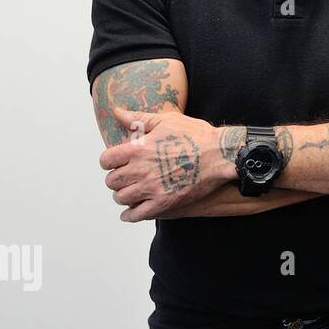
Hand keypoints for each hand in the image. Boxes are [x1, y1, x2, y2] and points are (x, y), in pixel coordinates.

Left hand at [99, 107, 235, 220]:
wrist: (222, 155)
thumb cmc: (197, 135)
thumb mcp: (168, 120)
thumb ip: (140, 118)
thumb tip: (117, 113)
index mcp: (139, 148)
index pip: (106, 160)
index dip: (109, 162)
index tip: (116, 162)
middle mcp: (141, 169)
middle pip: (112, 181)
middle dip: (116, 179)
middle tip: (125, 178)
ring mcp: (152, 188)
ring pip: (121, 198)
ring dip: (123, 195)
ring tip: (131, 193)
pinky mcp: (164, 203)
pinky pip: (137, 215)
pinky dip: (130, 215)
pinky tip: (131, 212)